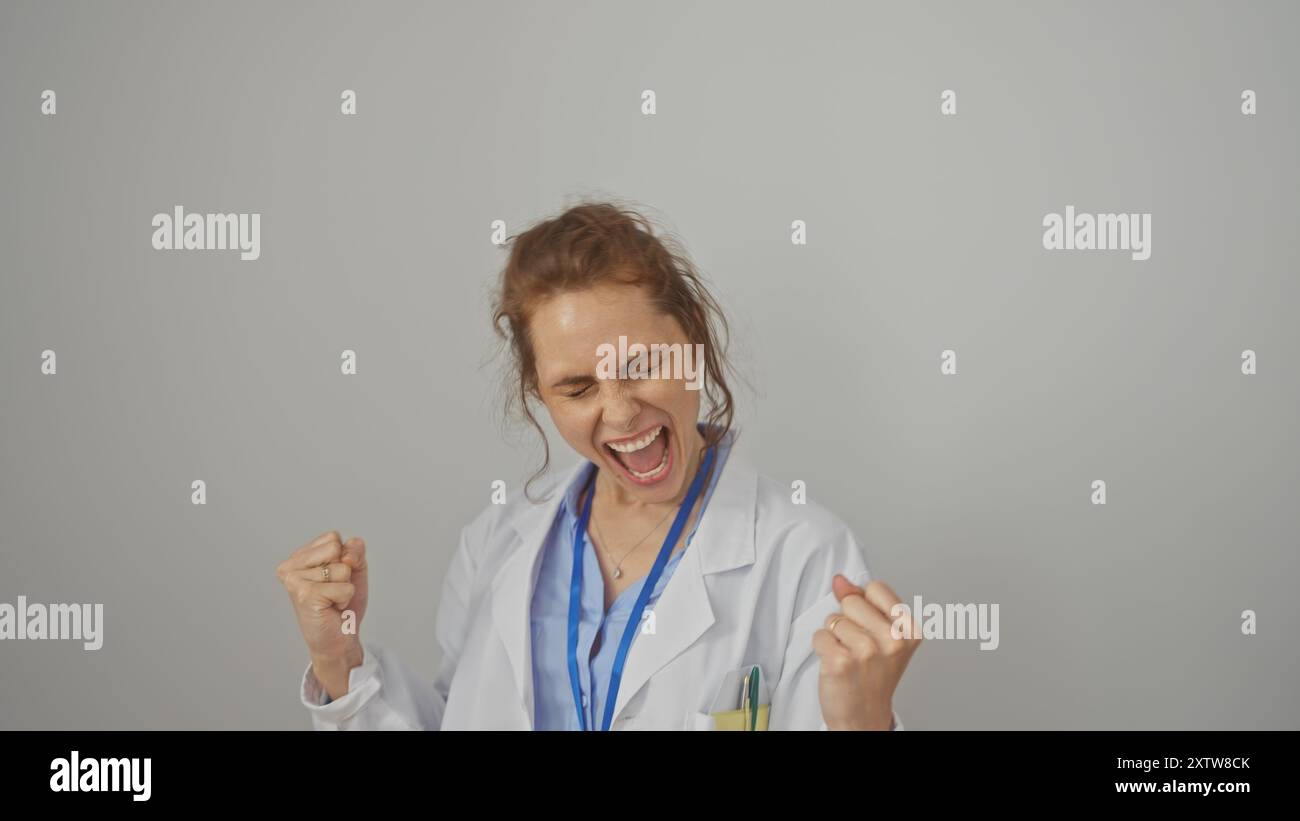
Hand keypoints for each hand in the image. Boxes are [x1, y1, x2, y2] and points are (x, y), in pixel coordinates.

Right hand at [275, 530, 368, 698]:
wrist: (339, 638)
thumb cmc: (343, 605)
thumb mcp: (354, 570)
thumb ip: (354, 552)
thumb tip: (347, 555)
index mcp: (300, 556)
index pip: (333, 538)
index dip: (344, 557)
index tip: (334, 578)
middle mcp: (291, 566)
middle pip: (337, 549)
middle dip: (345, 572)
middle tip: (332, 591)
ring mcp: (294, 580)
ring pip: (342, 569)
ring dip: (344, 588)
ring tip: (330, 601)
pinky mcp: (304, 595)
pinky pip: (344, 587)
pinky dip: (344, 599)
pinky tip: (330, 608)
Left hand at [813, 575, 920, 729]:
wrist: (863, 718)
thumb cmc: (873, 677)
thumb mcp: (881, 636)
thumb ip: (863, 602)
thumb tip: (840, 580)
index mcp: (909, 630)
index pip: (875, 588)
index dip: (865, 604)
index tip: (870, 627)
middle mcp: (892, 640)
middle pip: (851, 601)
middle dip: (848, 619)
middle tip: (858, 647)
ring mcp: (866, 651)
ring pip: (833, 619)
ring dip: (834, 636)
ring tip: (848, 657)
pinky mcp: (841, 662)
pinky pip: (819, 635)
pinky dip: (822, 648)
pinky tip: (837, 664)